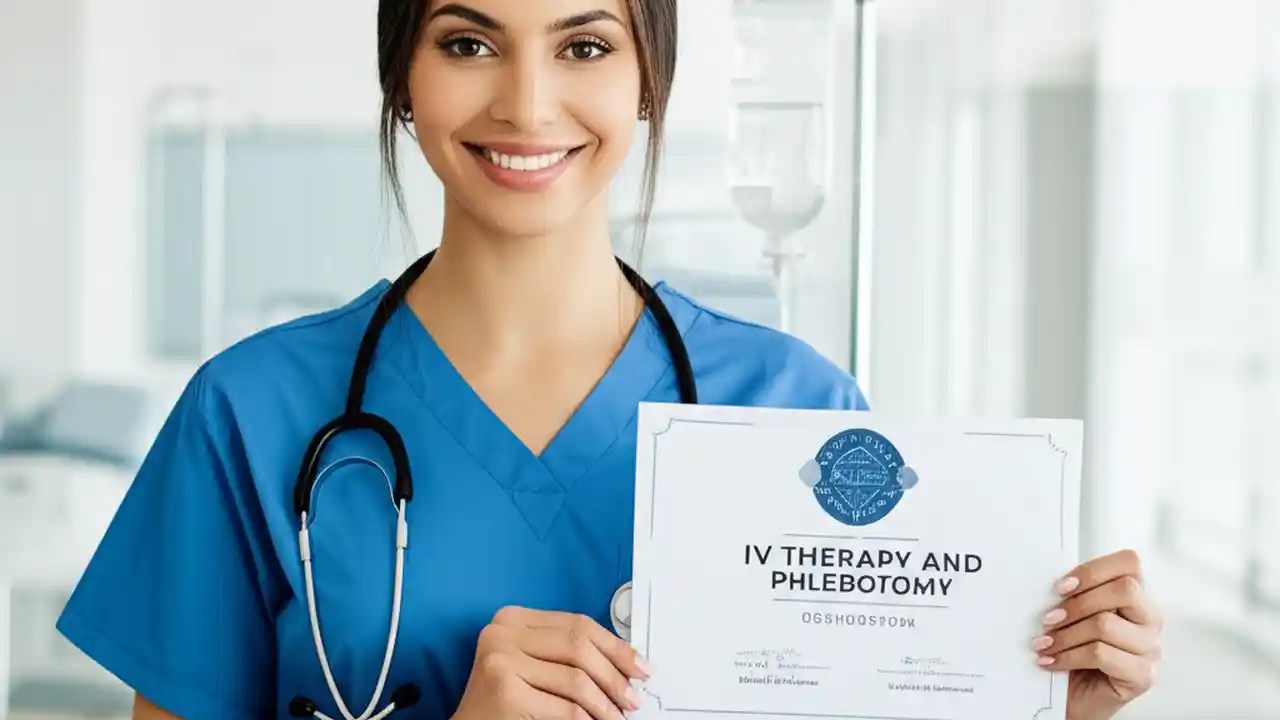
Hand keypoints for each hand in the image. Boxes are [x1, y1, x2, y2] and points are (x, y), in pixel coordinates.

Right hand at [451, 605, 649, 719]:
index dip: (615, 646)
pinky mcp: (504, 692)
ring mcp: (501, 661)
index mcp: (512, 618)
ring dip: (605, 704)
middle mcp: (502, 633)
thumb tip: (625, 662)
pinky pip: (564, 707)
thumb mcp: (533, 662)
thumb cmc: (504, 697)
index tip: (640, 667)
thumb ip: (567, 652)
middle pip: (579, 647)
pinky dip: (587, 719)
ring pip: (575, 680)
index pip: (578, 624)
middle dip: (615, 675)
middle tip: (633, 697)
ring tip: (617, 716)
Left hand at [1034, 549, 1162, 719]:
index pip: (1130, 564)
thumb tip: (1054, 580)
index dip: (1093, 570)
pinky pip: (1101, 654)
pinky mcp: (1143, 676)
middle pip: (1125, 590)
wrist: (1074, 698)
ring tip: (1043, 643)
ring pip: (1106, 624)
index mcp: (1136, 597)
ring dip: (1066, 634)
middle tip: (1048, 619)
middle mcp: (1149, 620)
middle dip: (1078, 603)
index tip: (1061, 586)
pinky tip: (1051, 660)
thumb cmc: (1074, 653)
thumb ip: (1075, 594)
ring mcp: (1150, 648)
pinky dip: (1068, 656)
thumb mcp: (1074, 617)